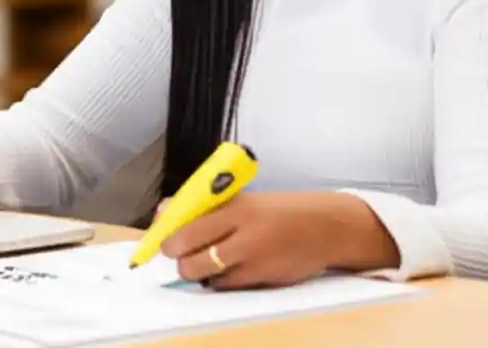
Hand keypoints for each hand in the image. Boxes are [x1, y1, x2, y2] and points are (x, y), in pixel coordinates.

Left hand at [160, 192, 399, 289]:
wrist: (325, 226)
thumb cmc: (279, 212)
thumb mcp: (242, 200)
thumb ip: (204, 207)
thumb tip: (163, 212)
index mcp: (233, 207)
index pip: (185, 225)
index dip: (166, 238)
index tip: (162, 241)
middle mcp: (241, 232)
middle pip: (188, 255)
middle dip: (179, 260)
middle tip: (183, 256)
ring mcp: (252, 257)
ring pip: (204, 275)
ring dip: (199, 273)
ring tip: (208, 263)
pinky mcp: (263, 278)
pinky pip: (226, 286)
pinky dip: (220, 282)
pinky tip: (231, 270)